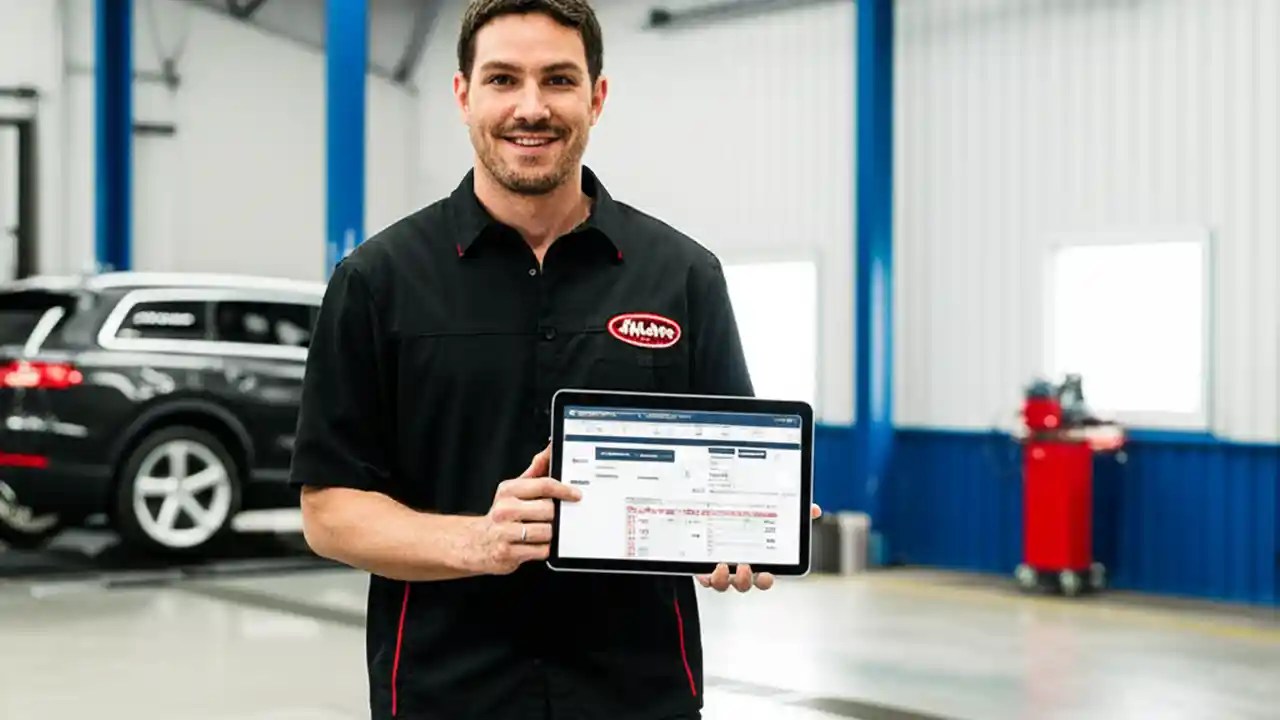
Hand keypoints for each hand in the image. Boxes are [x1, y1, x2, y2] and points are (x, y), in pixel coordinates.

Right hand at [463, 446, 580, 575]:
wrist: (476, 543)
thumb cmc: (502, 516)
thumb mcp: (514, 491)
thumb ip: (535, 472)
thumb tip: (549, 451)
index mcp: (508, 490)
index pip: (543, 485)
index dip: (564, 490)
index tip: (575, 494)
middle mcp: (504, 509)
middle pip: (549, 510)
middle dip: (554, 516)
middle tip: (548, 519)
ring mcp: (504, 532)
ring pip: (547, 532)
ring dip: (549, 535)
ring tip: (538, 533)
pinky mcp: (507, 553)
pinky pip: (541, 551)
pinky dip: (542, 549)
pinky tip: (532, 545)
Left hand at [697, 503, 822, 591]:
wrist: (718, 513)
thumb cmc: (750, 520)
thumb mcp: (774, 515)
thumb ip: (794, 515)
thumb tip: (814, 510)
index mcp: (757, 562)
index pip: (764, 578)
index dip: (766, 580)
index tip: (767, 574)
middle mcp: (739, 569)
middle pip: (743, 584)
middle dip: (745, 580)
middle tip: (745, 566)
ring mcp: (721, 569)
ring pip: (722, 584)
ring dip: (722, 579)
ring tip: (722, 565)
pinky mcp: (704, 565)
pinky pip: (704, 577)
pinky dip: (704, 576)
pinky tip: (703, 569)